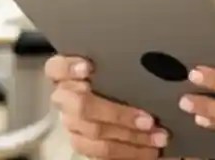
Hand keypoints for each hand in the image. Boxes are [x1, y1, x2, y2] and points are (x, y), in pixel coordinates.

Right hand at [46, 54, 171, 158]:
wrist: (125, 104)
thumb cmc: (124, 76)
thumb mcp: (123, 65)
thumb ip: (124, 63)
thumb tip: (152, 63)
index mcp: (68, 74)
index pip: (56, 68)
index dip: (68, 68)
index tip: (89, 67)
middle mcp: (66, 99)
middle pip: (80, 106)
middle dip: (117, 114)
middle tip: (148, 119)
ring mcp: (72, 123)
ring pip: (95, 133)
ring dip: (130, 137)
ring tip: (158, 137)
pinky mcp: (82, 143)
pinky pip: (101, 153)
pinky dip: (129, 152)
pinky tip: (151, 150)